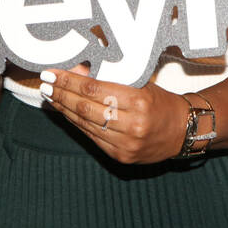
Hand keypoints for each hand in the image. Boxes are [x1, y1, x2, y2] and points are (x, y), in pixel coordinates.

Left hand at [39, 64, 190, 164]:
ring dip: (63, 109)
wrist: (182, 131)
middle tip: (45, 83)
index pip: (94, 89)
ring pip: (85, 123)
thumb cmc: (159, 101)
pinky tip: (65, 112)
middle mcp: (132, 124)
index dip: (69, 81)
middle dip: (61, 94)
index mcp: (139, 101)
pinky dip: (76, 123)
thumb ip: (109, 77)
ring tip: (50, 96)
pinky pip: (91, 137)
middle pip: (86, 107)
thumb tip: (76, 71)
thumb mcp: (139, 81)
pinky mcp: (121, 156)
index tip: (53, 73)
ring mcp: (126, 144)